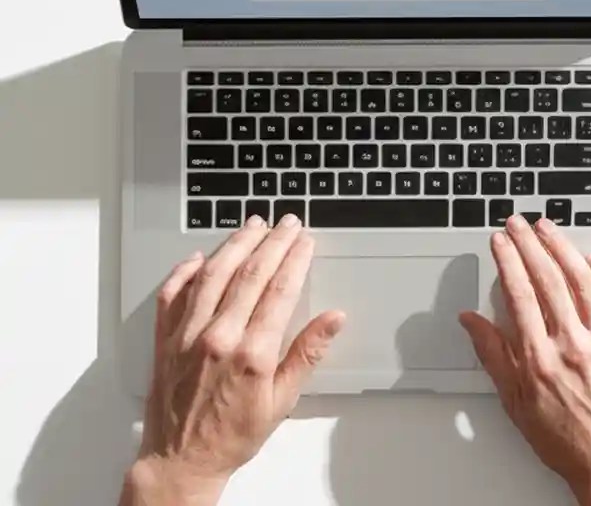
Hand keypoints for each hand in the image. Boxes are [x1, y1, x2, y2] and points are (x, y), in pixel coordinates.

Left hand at [120, 215, 344, 505]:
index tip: (304, 242)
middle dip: (272, 243)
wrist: (180, 460)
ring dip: (235, 245)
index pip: (279, 290)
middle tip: (286, 224)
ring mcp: (186, 335)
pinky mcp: (164, 339)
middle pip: (249, 274)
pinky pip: (172, 293)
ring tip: (252, 226)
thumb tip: (333, 320)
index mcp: (250, 353)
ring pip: (212, 274)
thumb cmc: (231, 436)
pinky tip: (200, 257)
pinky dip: (186, 270)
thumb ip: (307, 353)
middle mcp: (217, 337)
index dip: (294, 260)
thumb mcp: (282, 400)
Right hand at [459, 216, 590, 505]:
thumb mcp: (513, 399)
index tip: (499, 241)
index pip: (519, 293)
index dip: (507, 260)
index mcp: (538, 357)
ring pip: (582, 280)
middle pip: (548, 278)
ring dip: (563, 248)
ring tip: (548, 229)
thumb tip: (471, 320)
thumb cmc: (561, 435)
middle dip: (529, 244)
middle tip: (517, 224)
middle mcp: (571, 344)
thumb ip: (492, 354)